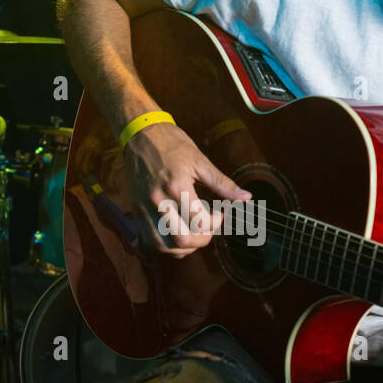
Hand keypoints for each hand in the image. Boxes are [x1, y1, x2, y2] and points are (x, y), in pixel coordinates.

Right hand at [123, 120, 250, 257]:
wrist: (140, 134)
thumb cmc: (172, 144)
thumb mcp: (200, 160)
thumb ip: (222, 183)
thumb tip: (246, 198)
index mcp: (176, 186)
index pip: (200, 222)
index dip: (216, 223)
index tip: (220, 213)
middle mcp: (158, 201)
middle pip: (182, 240)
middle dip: (202, 240)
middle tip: (208, 227)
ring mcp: (144, 208)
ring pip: (163, 247)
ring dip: (183, 247)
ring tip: (193, 233)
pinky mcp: (136, 212)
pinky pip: (148, 243)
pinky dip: (164, 247)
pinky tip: (174, 236)